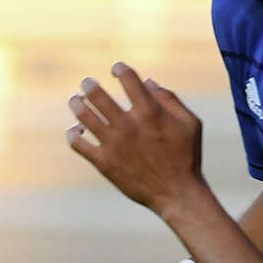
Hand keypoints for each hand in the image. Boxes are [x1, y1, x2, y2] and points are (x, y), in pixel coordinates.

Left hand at [67, 64, 202, 216]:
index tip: (116, 69)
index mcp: (149, 112)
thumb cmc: (186, 157)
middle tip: (86, 83)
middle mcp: (128, 125)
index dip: (120, 69)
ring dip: (76, 104)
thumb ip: (170, 99)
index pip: (128, 80)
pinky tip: (77, 130)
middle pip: (97, 95)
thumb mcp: (190, 123)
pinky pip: (78, 144)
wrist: (176, 193)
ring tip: (76, 100)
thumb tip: (149, 81)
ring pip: (84, 116)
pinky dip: (73, 134)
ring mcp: (113, 144)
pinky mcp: (104, 163)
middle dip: (89, 85)